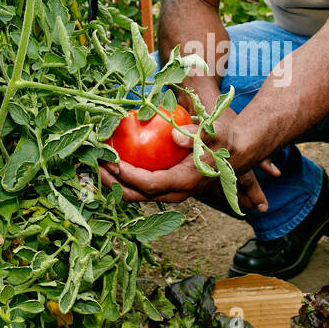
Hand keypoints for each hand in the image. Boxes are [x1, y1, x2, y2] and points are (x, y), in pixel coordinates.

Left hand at [98, 114, 279, 210]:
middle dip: (112, 183)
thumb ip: (197, 133)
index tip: (111, 161)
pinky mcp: (165, 185)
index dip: (128, 175)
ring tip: (94, 164)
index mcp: (184, 183)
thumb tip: (175, 134)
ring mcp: (169, 191)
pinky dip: (122, 176)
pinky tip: (109, 160)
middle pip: (137, 195)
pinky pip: (139, 185)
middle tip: (93, 164)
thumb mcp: (215, 132)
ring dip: (113, 182)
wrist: (235, 150)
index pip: (150, 184)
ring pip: (135, 193)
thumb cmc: (223, 139)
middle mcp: (174, 193)